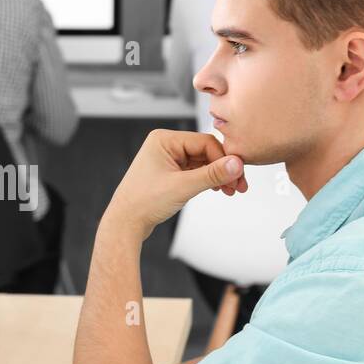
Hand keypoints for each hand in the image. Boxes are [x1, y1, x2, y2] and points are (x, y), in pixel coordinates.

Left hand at [102, 129, 246, 242]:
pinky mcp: (170, 172)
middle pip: (206, 151)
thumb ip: (212, 174)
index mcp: (164, 139)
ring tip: (230, 190)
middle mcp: (165, 145)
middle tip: (238, 185)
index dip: (224, 159)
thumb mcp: (182, 187)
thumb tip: (236, 164)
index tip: (237, 175)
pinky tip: (218, 189)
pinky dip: (208, 180)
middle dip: (223, 169)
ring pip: (203, 162)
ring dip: (217, 175)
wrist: (125, 224)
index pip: (205, 142)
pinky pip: (196, 171)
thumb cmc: (142, 202)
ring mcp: (168, 159)